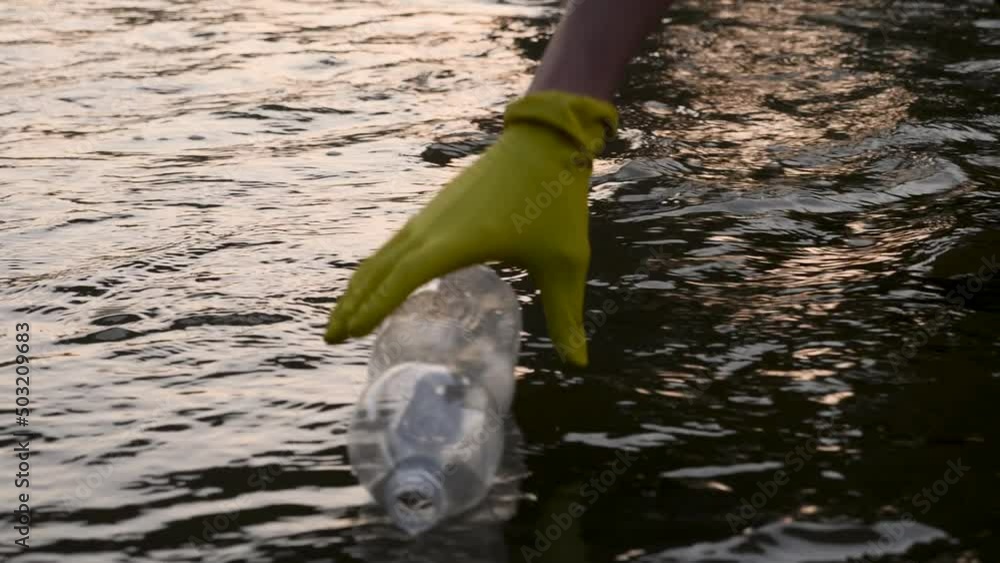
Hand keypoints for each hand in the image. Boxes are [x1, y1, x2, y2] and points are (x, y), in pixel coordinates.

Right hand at [324, 91, 616, 365]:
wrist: (546, 141)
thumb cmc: (556, 202)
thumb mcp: (566, 262)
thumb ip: (565, 315)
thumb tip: (578, 363)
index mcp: (460, 240)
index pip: (404, 277)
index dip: (375, 306)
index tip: (350, 332)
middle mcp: (435, 226)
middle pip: (380, 268)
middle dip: (353, 304)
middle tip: (331, 338)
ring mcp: (432, 215)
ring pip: (383, 254)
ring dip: (359, 286)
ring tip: (342, 319)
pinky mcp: (437, 210)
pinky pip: (396, 243)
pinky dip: (377, 268)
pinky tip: (377, 284)